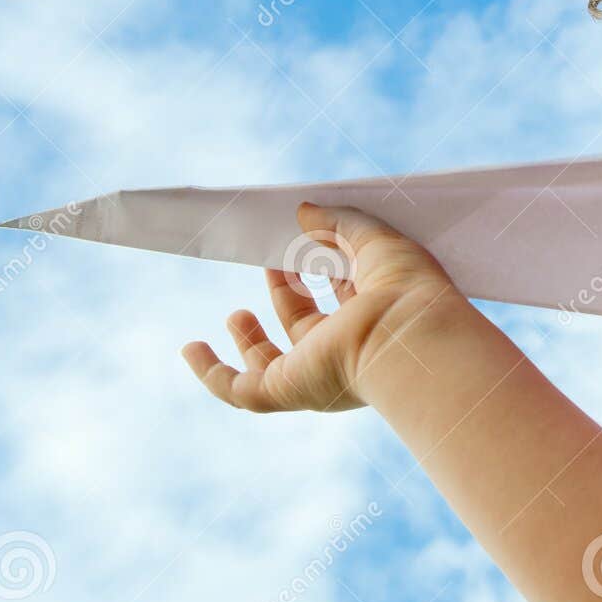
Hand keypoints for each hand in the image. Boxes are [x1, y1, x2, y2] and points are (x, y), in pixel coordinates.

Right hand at [181, 201, 470, 411]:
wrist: (410, 336)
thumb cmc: (407, 288)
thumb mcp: (374, 239)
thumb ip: (339, 223)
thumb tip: (303, 211)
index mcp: (376, 320)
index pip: (345, 298)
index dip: (323, 273)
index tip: (304, 239)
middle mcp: (346, 353)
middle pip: (307, 330)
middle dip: (287, 299)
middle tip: (273, 265)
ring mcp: (314, 374)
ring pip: (273, 365)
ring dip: (252, 341)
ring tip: (237, 315)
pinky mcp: (286, 389)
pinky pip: (239, 390)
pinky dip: (211, 373)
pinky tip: (191, 350)